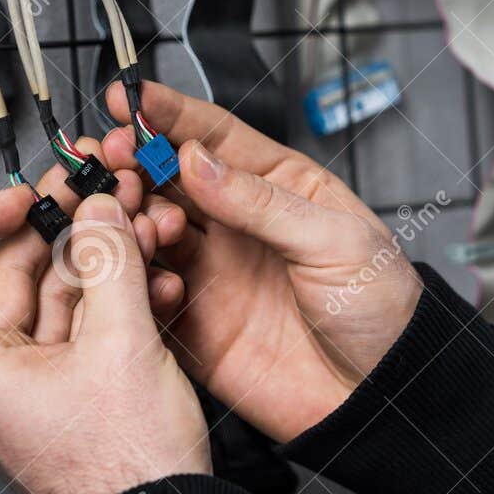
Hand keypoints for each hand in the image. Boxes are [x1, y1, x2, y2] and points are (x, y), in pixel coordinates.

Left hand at [0, 150, 208, 493]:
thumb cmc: (128, 476)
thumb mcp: (122, 346)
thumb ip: (109, 264)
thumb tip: (97, 213)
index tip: (17, 202)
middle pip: (10, 278)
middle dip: (61, 233)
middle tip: (98, 198)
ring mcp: (40, 385)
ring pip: (59, 299)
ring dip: (101, 262)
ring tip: (141, 234)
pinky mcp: (80, 391)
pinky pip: (88, 328)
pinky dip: (118, 299)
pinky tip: (155, 282)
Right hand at [100, 83, 423, 443]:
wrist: (381, 396)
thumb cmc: (379, 309)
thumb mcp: (335, 240)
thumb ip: (261, 202)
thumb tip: (196, 162)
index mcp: (278, 187)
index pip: (214, 137)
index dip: (170, 114)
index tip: (130, 97)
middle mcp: (236, 225)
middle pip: (169, 180)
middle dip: (134, 161)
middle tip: (112, 154)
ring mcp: (211, 272)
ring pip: (149, 230)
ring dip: (128, 214)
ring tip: (121, 207)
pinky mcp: (194, 323)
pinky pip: (146, 291)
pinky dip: (131, 276)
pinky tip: (134, 267)